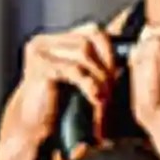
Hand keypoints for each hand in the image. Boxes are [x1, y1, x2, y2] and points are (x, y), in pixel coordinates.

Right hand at [10, 23, 116, 151]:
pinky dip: (90, 85)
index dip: (110, 50)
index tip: (118, 73)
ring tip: (106, 97)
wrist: (33, 129)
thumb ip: (94, 60)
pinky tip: (96, 100)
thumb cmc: (60, 106)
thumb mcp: (80, 79)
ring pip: (84, 53)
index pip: (90, 31)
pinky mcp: (41, 68)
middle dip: (106, 64)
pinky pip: (75, 71)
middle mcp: (43, 42)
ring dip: (100, 76)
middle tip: (113, 88)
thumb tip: (127, 41)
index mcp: (52, 41)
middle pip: (88, 40)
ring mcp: (40, 53)